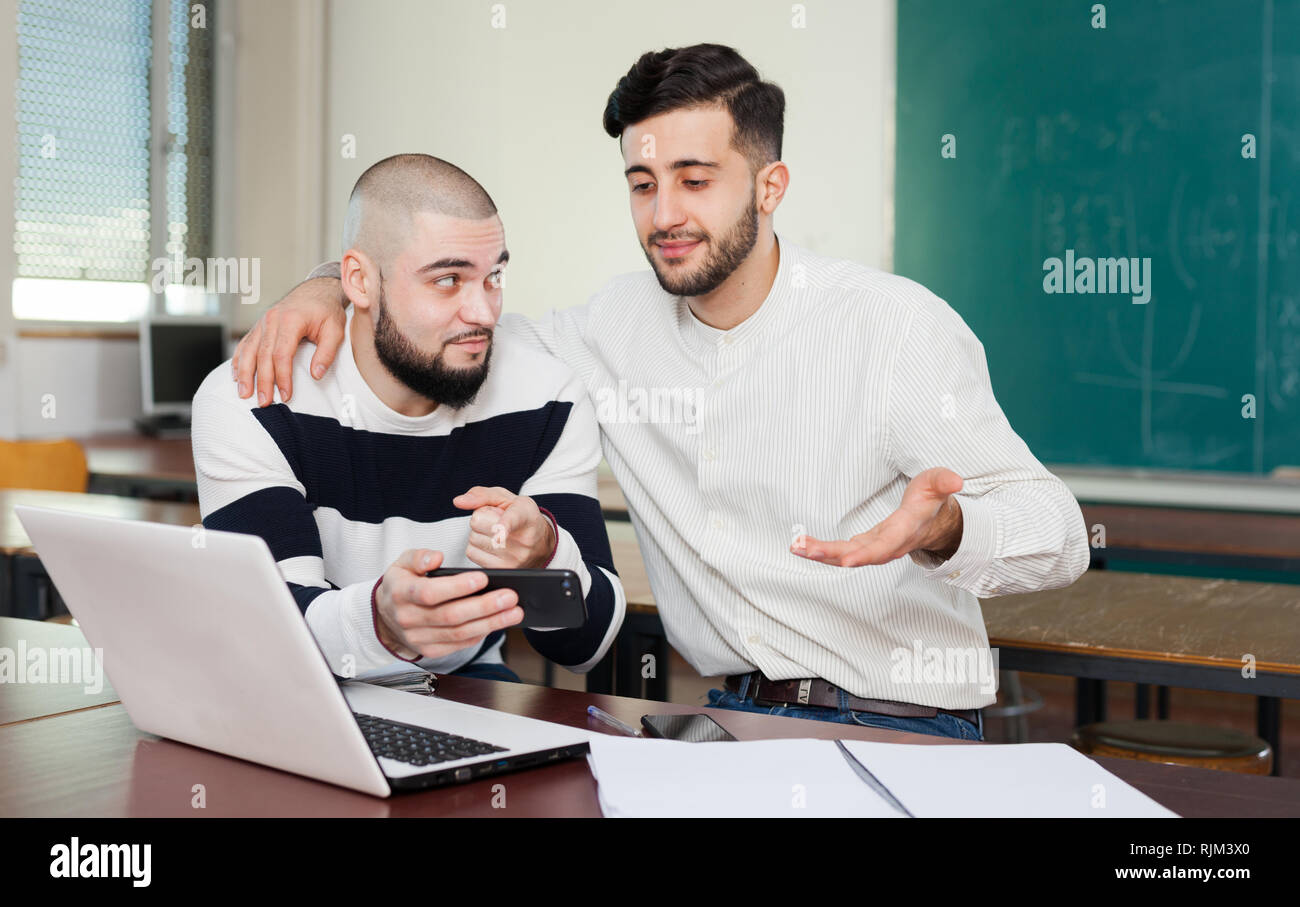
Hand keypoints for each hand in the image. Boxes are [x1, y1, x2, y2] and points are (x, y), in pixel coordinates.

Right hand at [231, 276, 347, 406]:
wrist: (316, 291)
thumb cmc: (326, 311)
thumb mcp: (335, 330)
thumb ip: (327, 352)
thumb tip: (316, 375)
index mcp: (290, 320)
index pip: (282, 354)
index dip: (282, 377)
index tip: (286, 396)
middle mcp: (271, 320)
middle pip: (262, 355)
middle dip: (262, 381)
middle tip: (263, 402)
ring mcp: (262, 322)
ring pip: (248, 350)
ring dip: (244, 374)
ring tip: (244, 393)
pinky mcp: (258, 326)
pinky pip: (244, 344)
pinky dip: (239, 361)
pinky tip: (236, 375)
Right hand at [374, 549, 522, 659]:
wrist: (386, 616)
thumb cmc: (402, 584)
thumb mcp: (402, 563)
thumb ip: (419, 556)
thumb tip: (436, 558)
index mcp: (401, 593)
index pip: (429, 593)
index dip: (457, 587)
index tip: (483, 578)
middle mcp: (408, 618)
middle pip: (450, 616)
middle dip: (484, 607)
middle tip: (510, 596)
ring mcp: (419, 638)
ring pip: (459, 633)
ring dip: (490, 623)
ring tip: (514, 612)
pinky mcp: (430, 651)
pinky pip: (459, 645)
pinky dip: (480, 634)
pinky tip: (498, 623)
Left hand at [453, 486, 555, 568]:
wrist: (540, 543)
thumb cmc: (520, 517)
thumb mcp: (507, 499)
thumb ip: (482, 495)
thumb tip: (458, 501)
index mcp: (525, 515)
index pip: (512, 521)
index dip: (504, 526)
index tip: (501, 531)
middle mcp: (523, 539)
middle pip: (478, 522)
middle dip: (480, 518)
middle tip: (495, 521)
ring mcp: (514, 558)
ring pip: (473, 538)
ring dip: (478, 534)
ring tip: (495, 533)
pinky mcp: (502, 569)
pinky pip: (472, 553)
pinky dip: (477, 547)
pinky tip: (491, 546)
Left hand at [791, 467, 964, 566]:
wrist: (934, 522)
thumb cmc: (931, 501)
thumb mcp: (938, 484)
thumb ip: (944, 481)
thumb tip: (956, 481)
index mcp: (904, 530)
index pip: (885, 545)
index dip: (867, 553)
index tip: (847, 560)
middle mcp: (888, 545)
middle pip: (858, 554)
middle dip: (832, 555)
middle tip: (805, 551)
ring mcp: (875, 547)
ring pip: (846, 556)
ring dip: (821, 554)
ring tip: (795, 548)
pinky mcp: (864, 545)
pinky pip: (841, 552)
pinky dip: (821, 550)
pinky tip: (801, 546)